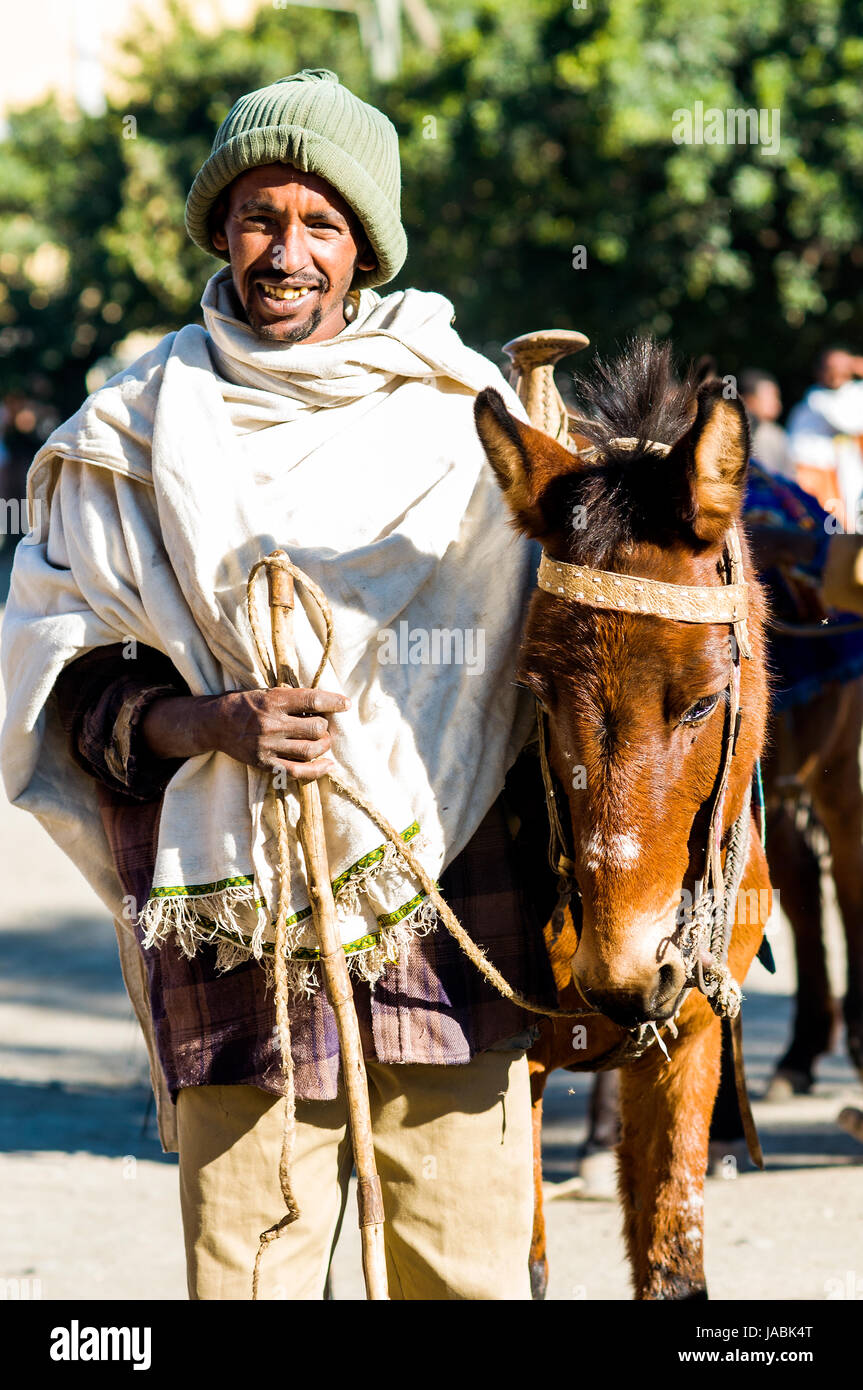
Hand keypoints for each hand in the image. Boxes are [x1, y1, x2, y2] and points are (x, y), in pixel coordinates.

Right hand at [141, 687, 349, 782]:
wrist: (215, 723)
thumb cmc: (246, 704)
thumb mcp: (267, 692)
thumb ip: (292, 698)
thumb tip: (326, 705)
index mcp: (273, 701)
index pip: (312, 700)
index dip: (334, 702)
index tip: (345, 704)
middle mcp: (271, 724)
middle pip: (316, 728)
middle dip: (326, 727)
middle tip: (325, 726)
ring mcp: (268, 746)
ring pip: (310, 750)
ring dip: (324, 746)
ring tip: (323, 741)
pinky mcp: (265, 764)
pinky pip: (298, 771)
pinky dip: (317, 770)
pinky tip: (327, 765)